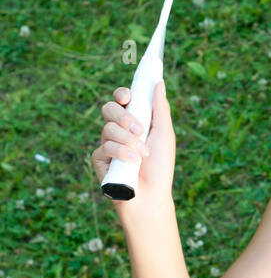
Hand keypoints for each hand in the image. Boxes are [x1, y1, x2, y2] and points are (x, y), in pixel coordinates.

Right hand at [92, 81, 175, 210]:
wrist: (151, 196)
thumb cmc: (160, 166)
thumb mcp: (164, 134)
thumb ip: (160, 108)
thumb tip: (158, 82)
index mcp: (135, 121)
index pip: (122, 100)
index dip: (122, 94)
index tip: (127, 96)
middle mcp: (119, 131)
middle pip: (109, 109)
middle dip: (124, 116)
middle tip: (139, 129)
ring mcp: (108, 144)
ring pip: (107, 127)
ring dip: (128, 140)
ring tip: (142, 154)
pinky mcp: (99, 159)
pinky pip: (105, 146)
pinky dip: (121, 153)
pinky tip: (132, 163)